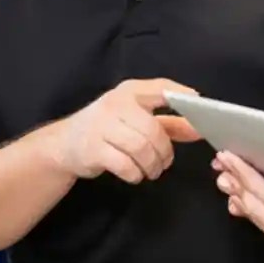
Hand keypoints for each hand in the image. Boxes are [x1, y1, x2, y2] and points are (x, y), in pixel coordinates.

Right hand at [52, 79, 201, 183]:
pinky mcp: (93, 148)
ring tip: (151, 170)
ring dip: (152, 165)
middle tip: (165, 162)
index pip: (160, 88)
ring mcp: (102, 126)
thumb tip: (199, 129)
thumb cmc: (107, 129)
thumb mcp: (137, 120)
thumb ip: (169, 123)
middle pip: (153, 131)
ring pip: (141, 149)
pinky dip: (135, 174)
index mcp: (129, 91)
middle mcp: (115, 104)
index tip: (199, 105)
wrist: (64, 145)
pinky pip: (125, 165)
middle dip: (165, 152)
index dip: (182, 96)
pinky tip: (135, 174)